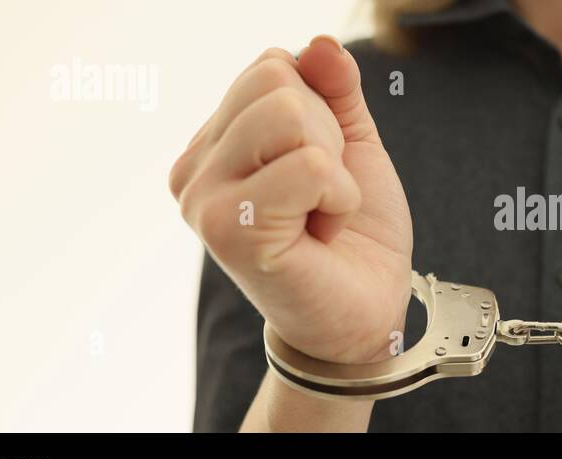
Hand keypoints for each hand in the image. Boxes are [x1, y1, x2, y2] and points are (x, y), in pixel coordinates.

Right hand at [170, 36, 411, 363]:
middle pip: (276, 82)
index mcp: (216, 142)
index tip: (321, 170)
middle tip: (322, 197)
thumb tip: (319, 43)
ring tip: (319, 214)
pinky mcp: (227, 229)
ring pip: (290, 115)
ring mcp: (202, 198)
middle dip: (329, 136)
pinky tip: (320, 234)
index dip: (321, 111)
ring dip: (334, 170)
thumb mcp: (352, 144)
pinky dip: (338, 198)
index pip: (270, 67)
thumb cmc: (354, 234)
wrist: (366, 312)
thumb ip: (335, 90)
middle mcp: (195, 167)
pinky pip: (309, 166)